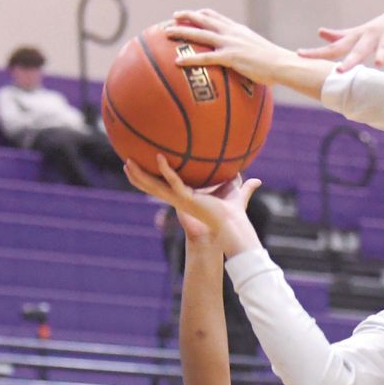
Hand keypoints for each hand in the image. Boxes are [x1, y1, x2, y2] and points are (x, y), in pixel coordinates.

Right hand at [124, 157, 262, 255]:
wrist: (234, 227)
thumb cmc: (234, 214)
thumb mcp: (237, 192)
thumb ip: (243, 185)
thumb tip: (257, 180)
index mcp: (185, 197)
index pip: (163, 186)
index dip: (152, 178)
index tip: (143, 167)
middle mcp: (178, 199)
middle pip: (151, 186)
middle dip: (138, 175)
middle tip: (125, 162)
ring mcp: (180, 199)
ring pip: (154, 185)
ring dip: (141, 174)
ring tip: (128, 161)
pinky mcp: (186, 198)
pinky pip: (173, 181)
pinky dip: (165, 170)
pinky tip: (160, 157)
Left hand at [167, 9, 294, 87]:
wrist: (282, 64)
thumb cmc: (274, 62)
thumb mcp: (258, 51)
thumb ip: (248, 51)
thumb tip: (244, 61)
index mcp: (238, 29)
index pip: (216, 16)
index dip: (202, 14)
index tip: (193, 13)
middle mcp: (232, 32)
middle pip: (204, 19)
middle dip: (187, 16)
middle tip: (173, 16)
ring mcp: (230, 43)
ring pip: (200, 34)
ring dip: (181, 31)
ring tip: (166, 33)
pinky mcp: (230, 56)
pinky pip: (205, 57)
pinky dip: (190, 58)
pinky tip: (177, 61)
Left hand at [298, 2, 383, 71]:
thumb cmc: (382, 27)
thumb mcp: (360, 32)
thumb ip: (341, 36)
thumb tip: (320, 33)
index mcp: (358, 37)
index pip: (335, 47)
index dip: (318, 52)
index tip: (300, 55)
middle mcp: (371, 34)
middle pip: (359, 49)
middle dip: (351, 60)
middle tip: (340, 70)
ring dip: (382, 52)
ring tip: (379, 62)